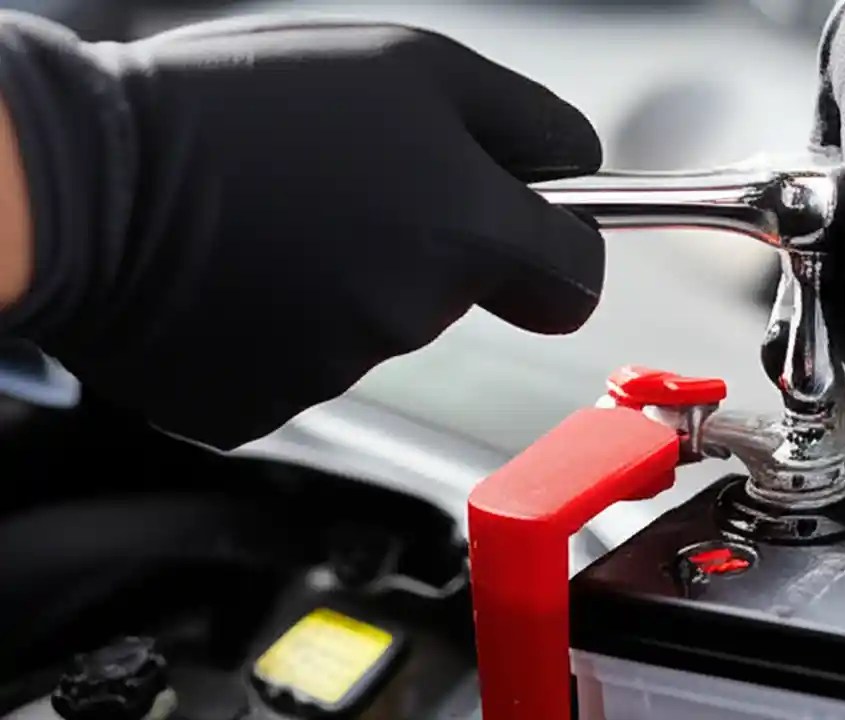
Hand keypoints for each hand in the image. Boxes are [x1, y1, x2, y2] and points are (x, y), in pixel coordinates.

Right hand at [0, 13, 603, 448]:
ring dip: (343, 282)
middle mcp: (411, 316)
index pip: (575, 279)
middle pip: (460, 295)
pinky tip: (232, 275)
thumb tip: (580, 167)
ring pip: (376, 329)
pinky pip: (298, 368)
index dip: (562, 252)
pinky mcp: (260, 409)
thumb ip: (522, 123)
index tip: (538, 236)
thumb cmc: (241, 108)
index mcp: (463, 232)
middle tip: (346, 187)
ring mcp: (334, 373)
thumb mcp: (410, 66)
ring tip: (271, 219)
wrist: (83, 181)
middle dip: (426, 246)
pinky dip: (276, 330)